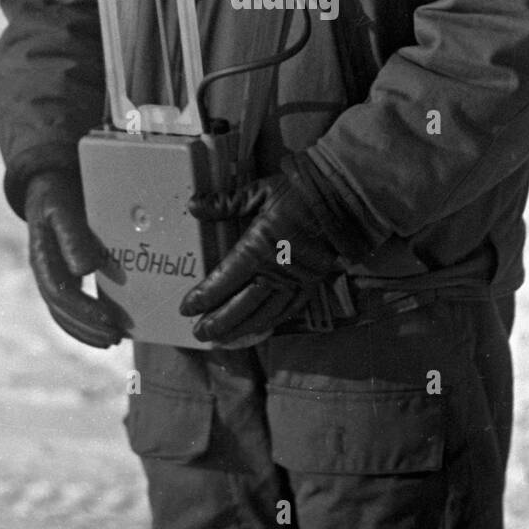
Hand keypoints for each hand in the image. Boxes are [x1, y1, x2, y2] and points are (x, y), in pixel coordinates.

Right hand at [24, 170, 122, 348]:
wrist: (49, 183)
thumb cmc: (58, 194)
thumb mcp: (63, 208)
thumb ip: (72, 236)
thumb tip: (85, 269)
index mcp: (41, 257)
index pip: (60, 294)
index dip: (85, 311)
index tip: (110, 320)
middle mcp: (43, 271)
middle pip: (61, 310)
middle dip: (89, 327)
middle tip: (117, 336)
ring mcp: (51, 275)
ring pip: (63, 314)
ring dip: (86, 330)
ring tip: (113, 339)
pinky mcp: (62, 274)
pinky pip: (69, 306)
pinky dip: (85, 321)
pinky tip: (103, 328)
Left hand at [180, 173, 343, 344]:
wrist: (342, 199)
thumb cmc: (299, 192)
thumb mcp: (259, 191)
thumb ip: (225, 203)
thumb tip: (193, 205)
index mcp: (260, 245)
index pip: (225, 279)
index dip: (204, 297)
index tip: (186, 308)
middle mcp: (277, 270)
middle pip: (242, 305)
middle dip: (218, 321)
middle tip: (199, 333)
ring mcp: (296, 281)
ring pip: (264, 313)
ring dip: (240, 328)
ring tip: (220, 338)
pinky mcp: (311, 284)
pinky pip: (287, 311)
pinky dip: (269, 323)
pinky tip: (255, 330)